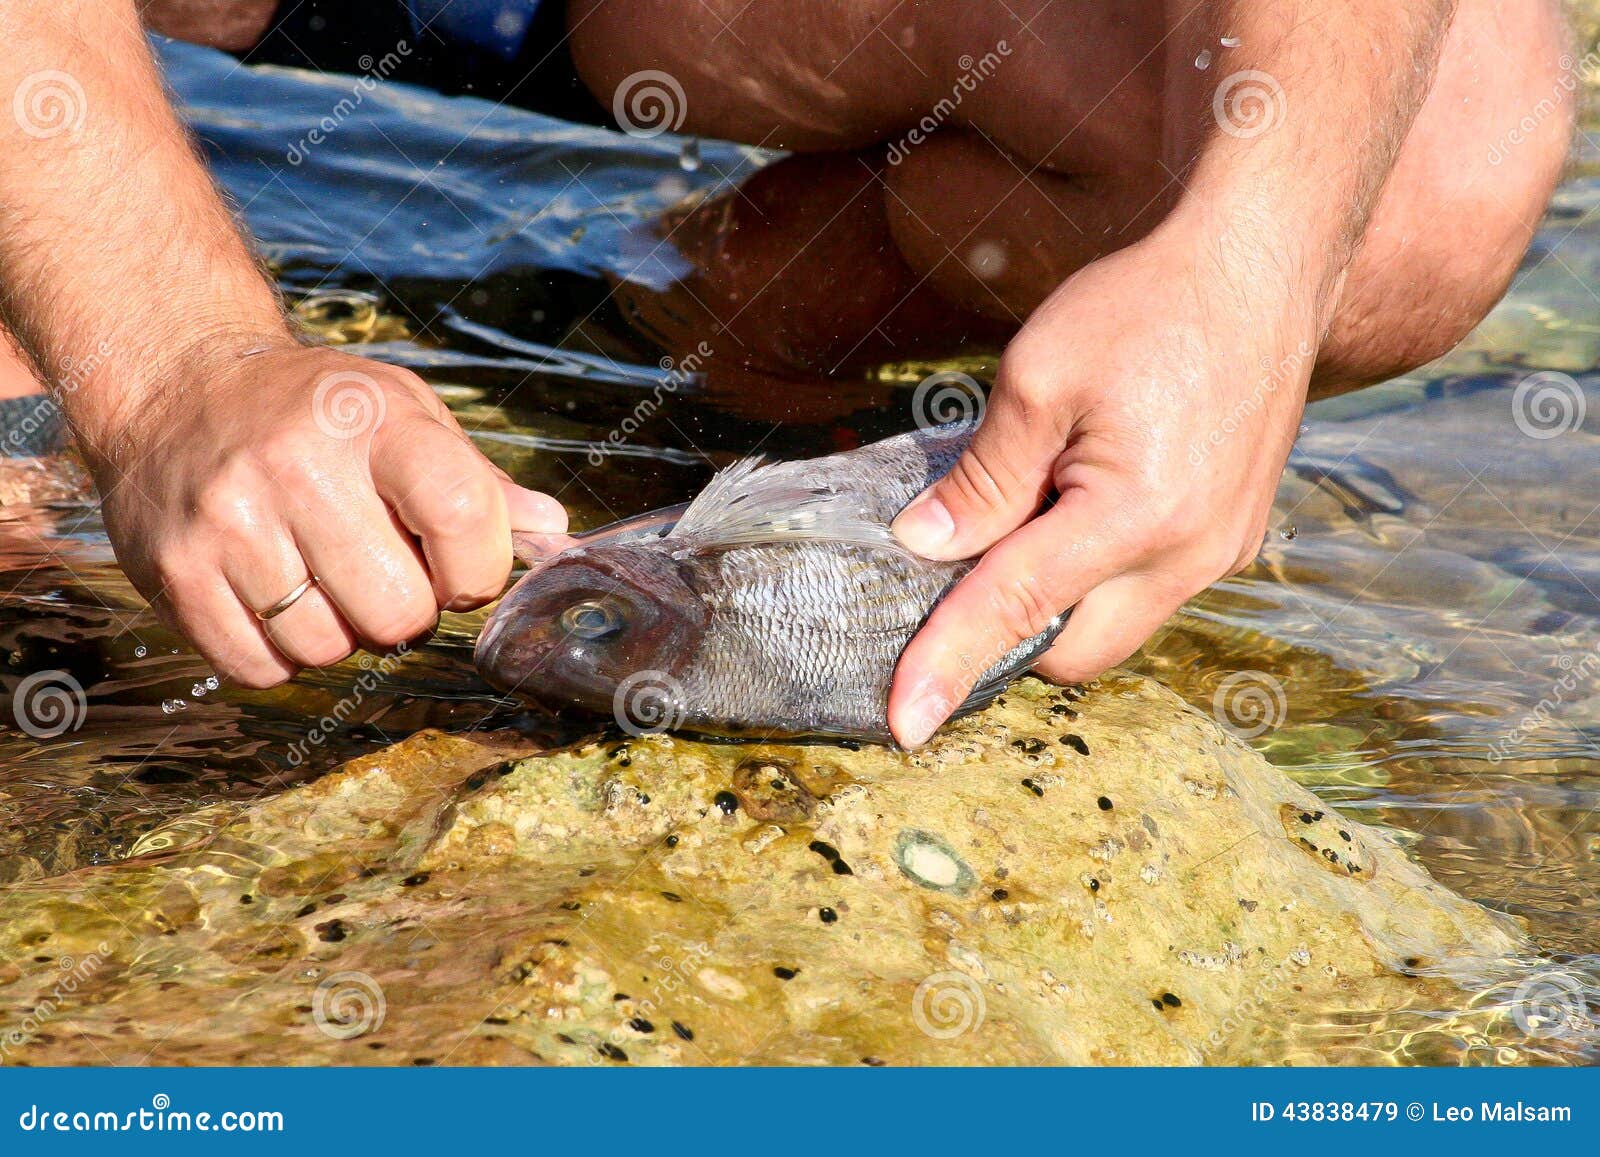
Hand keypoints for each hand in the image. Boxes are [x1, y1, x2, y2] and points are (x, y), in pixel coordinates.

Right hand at [90, 344, 565, 686]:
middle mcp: (297, 469)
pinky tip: (276, 597)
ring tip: (323, 576)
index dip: (480, 569)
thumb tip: (553, 534)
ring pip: (329, 650)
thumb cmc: (315, 410)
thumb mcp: (406, 412)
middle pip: (399, 612)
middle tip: (382, 572)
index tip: (463, 568)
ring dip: (341, 633)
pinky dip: (281, 653)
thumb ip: (479, 482)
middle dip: (408, 611)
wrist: (178, 386)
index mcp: (375, 422)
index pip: (463, 517)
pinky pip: (262, 669)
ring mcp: (230, 524)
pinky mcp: (176, 574)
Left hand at [886, 230, 1316, 745]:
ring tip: (1041, 500)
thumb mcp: (1037, 375)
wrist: (1261, 265)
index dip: (948, 664)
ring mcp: (1220, 552)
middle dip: (1007, 631)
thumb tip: (922, 545)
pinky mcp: (1231, 538)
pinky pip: (1146, 593)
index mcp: (1134, 513)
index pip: (1013, 609)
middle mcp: (1189, 553)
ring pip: (1111, 629)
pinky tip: (1080, 499)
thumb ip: (980, 477)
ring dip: (1054, 599)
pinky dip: (1095, 574)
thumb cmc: (1146, 305)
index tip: (905, 724)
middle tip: (969, 551)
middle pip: (1070, 653)